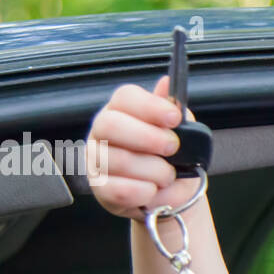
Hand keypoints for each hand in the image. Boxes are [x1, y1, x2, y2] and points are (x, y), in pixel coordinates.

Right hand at [85, 75, 200, 220]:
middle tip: (172, 147)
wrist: (167, 191)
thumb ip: (171, 108)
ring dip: (154, 170)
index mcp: (121, 111)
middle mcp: (102, 132)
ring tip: (168, 175)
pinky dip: (144, 191)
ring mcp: (96, 160)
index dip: (150, 106)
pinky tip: (154, 189)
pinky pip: (119, 189)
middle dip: (148, 137)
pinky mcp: (99, 188)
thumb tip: (168, 82)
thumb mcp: (176, 131)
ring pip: (119, 160)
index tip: (174, 118)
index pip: (125, 97)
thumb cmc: (168, 156)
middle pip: (111, 124)